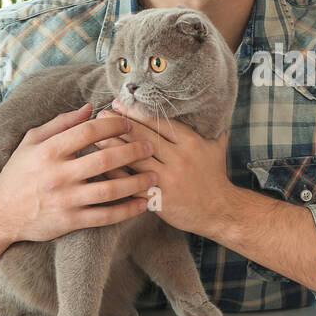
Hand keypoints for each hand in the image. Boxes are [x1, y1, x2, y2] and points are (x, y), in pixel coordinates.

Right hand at [0, 105, 158, 243]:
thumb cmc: (18, 172)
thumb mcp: (31, 141)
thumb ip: (61, 123)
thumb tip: (90, 107)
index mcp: (48, 151)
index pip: (88, 132)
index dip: (112, 126)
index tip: (129, 124)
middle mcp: (58, 175)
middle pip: (104, 159)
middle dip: (133, 151)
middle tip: (150, 146)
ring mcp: (65, 200)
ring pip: (110, 189)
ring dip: (136, 182)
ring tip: (155, 175)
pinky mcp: (70, 221)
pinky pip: (105, 216)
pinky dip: (127, 211)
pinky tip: (143, 204)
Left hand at [95, 99, 233, 236]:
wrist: (220, 210)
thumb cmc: (215, 176)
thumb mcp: (216, 146)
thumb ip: (209, 126)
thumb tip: (207, 105)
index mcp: (190, 142)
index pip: (157, 122)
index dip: (135, 113)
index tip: (118, 104)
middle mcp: (179, 158)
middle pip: (142, 137)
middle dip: (119, 125)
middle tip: (101, 116)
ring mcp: (168, 179)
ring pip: (134, 159)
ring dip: (113, 147)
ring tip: (96, 138)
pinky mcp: (159, 199)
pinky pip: (132, 185)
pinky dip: (116, 176)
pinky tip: (102, 168)